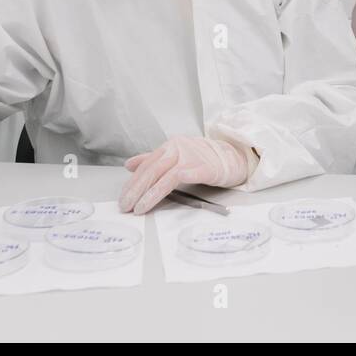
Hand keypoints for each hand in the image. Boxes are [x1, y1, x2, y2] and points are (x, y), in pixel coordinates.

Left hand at [119, 136, 249, 213]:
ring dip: (149, 193)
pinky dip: (173, 183)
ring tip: (138, 208)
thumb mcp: (175, 155)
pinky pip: (186, 175)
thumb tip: (129, 165)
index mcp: (170, 146)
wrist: (233, 156)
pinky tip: (159, 195)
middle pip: (152, 170)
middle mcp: (178, 149)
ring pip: (165, 175)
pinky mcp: (205, 168)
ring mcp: (192, 157)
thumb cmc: (203, 159)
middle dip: (135, 190)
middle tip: (125, 206)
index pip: (146, 165)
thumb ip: (152, 160)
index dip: (132, 182)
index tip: (123, 198)